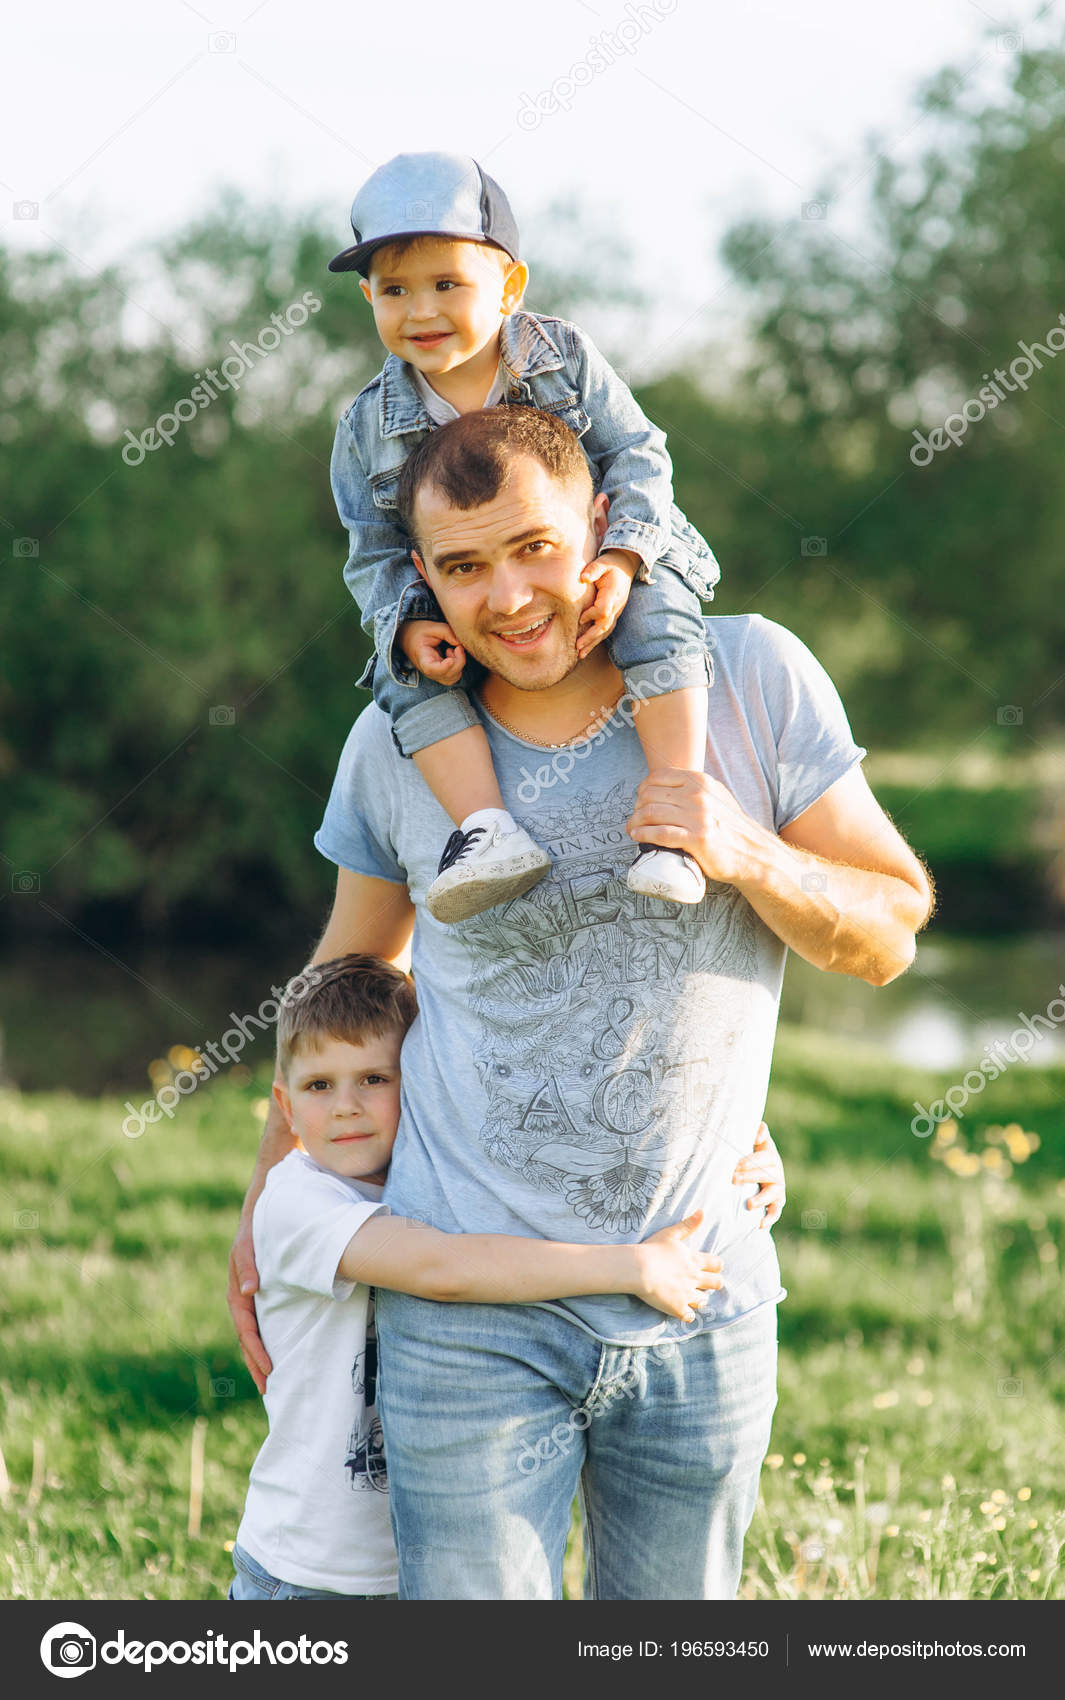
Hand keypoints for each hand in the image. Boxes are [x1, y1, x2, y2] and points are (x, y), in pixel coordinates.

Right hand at [227, 1214, 271, 1393]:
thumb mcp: (248, 1246)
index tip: (270, 1369)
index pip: (246, 1330)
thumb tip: (249, 1290)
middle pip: (247, 1341)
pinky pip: (260, 1325)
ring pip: (253, 1336)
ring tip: (270, 1381)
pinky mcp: (259, 1299)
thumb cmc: (253, 1234)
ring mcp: (249, 1303)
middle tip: (268, 1390)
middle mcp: (241, 1303)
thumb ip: (248, 1266)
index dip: (257, 1351)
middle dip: (255, 1365)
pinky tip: (275, 1354)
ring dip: (258, 1358)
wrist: (259, 1219)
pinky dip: (265, 1342)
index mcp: (236, 1296)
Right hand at [398, 618, 466, 684]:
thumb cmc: (419, 632)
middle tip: (457, 646)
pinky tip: (453, 655)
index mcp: (422, 659)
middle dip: (459, 661)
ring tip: (454, 650)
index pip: (431, 669)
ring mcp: (436, 674)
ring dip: (459, 664)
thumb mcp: (431, 627)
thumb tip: (460, 643)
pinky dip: (459, 666)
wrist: (410, 638)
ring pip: (454, 677)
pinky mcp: (442, 673)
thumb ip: (447, 632)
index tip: (451, 659)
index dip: (443, 667)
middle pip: (448, 675)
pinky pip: (455, 676)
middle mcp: (429, 671)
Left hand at [577, 549, 639, 658]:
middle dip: (591, 637)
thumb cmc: (610, 565)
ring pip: (606, 631)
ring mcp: (617, 611)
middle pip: (605, 625)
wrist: (625, 567)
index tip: (579, 619)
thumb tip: (583, 578)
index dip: (592, 615)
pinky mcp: (614, 614)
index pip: (604, 609)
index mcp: (613, 593)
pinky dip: (597, 640)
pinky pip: (606, 630)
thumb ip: (593, 570)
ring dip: (593, 643)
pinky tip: (587, 648)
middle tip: (577, 646)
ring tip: (580, 654)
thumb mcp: (602, 563)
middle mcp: (616, 605)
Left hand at [627, 767, 758, 885]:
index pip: (657, 777)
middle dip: (636, 808)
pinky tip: (638, 836)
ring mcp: (698, 817)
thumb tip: (663, 787)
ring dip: (635, 822)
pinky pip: (661, 833)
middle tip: (635, 819)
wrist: (753, 852)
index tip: (639, 802)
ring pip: (651, 813)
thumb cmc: (730, 827)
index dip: (642, 790)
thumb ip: (693, 788)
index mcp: (700, 782)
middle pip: (649, 795)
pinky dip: (643, 834)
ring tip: (632, 829)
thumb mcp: (715, 797)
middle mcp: (698, 795)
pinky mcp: (697, 839)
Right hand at [635, 1209, 722, 1319]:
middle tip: (706, 1284)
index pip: (716, 1264)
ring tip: (692, 1298)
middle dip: (714, 1284)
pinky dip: (687, 1315)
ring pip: (703, 1301)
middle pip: (716, 1284)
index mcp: (694, 1260)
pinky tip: (682, 1311)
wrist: (639, 1269)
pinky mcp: (678, 1308)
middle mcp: (694, 1278)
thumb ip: (688, 1224)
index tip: (712, 1267)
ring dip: (699, 1300)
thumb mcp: (671, 1233)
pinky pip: (689, 1317)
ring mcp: (687, 1294)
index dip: (716, 1266)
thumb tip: (702, 1211)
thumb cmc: (652, 1249)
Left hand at [732, 1120, 786, 1228]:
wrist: (758, 1173)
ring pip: (773, 1194)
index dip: (751, 1161)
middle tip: (733, 1179)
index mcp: (770, 1156)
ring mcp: (778, 1189)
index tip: (736, 1164)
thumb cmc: (751, 1155)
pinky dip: (769, 1218)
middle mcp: (777, 1172)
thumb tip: (760, 1127)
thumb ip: (757, 1134)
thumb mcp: (755, 1143)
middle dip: (750, 1177)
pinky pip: (776, 1212)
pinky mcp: (777, 1203)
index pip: (764, 1158)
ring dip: (761, 1199)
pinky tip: (760, 1224)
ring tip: (749, 1205)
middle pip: (766, 1175)